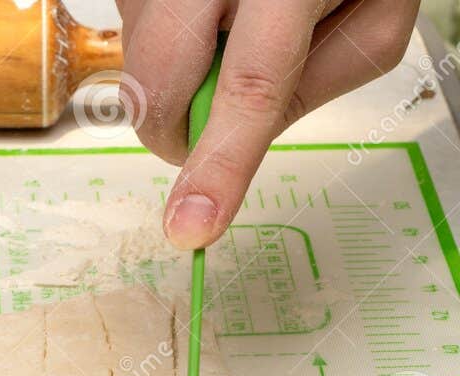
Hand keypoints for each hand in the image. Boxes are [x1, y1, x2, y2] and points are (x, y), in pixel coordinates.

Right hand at [118, 0, 420, 248]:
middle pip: (158, 86)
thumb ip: (317, 86)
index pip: (249, 87)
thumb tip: (232, 146)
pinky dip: (166, 44)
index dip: (218, 165)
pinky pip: (130, 33)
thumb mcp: (372, 20)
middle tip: (221, 117)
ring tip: (231, 31)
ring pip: (136, 64)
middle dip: (179, 127)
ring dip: (176, 75)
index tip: (190, 227)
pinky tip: (208, 16)